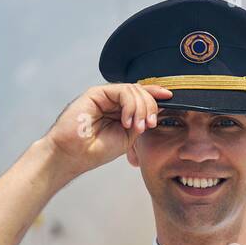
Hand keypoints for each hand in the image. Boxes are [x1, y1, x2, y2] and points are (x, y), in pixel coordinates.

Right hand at [41, 83, 173, 175]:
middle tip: (150, 125)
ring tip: (137, 127)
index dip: (156, 95)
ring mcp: (105, 96)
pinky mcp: (96, 93)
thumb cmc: (97, 149)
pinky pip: (122, 91)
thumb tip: (157, 111)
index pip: (142, 97)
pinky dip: (130, 106)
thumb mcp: (128, 137)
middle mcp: (113, 101)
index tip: (171, 98)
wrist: (74, 154)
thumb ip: (141, 122)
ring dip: (141, 109)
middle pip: (141, 92)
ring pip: (134, 90)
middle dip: (151, 107)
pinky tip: (127, 121)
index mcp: (121, 110)